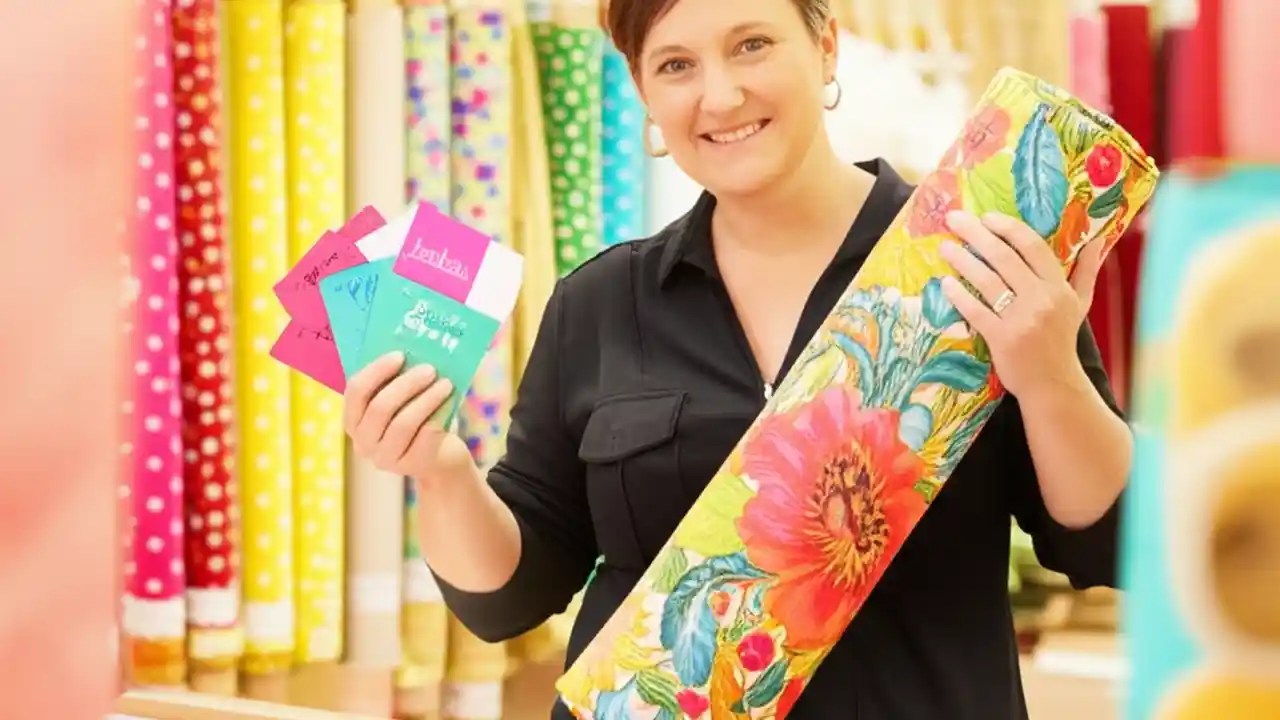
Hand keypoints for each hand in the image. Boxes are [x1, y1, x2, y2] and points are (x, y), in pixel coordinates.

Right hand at [343, 352, 472, 486]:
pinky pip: (425, 436)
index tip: (400, 355)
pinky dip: (439, 415)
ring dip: (426, 399)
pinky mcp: (412, 465)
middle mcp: (364, 443)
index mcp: (354, 420)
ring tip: (446, 383)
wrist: (441, 457)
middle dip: (406, 384)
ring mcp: (386, 458)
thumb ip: (396, 381)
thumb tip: (412, 351)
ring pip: (403, 423)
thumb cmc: (418, 419)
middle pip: (380, 408)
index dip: (376, 371)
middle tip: (430, 368)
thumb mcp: (402, 401)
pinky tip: (451, 401)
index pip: (356, 392)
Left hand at [938, 210, 1102, 399]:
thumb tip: (1096, 239)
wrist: (1053, 384)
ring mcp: (1021, 320)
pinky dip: (959, 295)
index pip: (1032, 247)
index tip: (986, 216)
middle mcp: (1041, 299)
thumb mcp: (1079, 304)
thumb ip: (1085, 270)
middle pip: (1004, 258)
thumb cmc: (1061, 340)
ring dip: (962, 260)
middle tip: (954, 219)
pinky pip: (976, 311)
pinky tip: (945, 282)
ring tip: (945, 246)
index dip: (1008, 228)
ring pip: (987, 281)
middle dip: (976, 235)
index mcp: (1058, 287)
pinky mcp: (1002, 339)